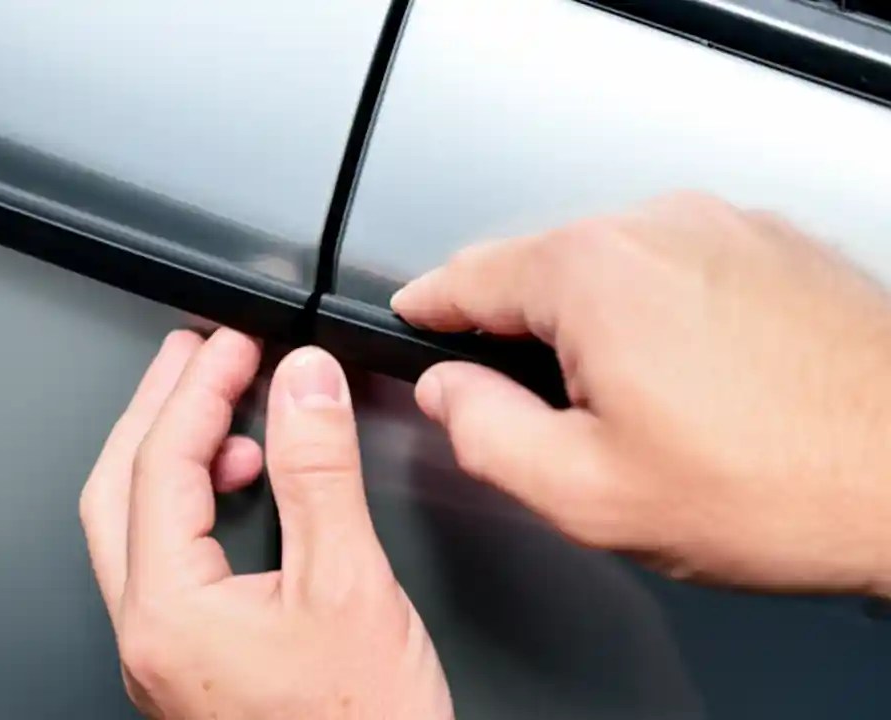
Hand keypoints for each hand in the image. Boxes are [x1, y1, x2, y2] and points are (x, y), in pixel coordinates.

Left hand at [80, 329, 451, 718]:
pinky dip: (194, 507)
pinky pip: (166, 561)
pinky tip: (240, 491)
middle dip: (158, 409)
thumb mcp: (349, 585)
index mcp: (167, 614)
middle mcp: (147, 637)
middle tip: (197, 353)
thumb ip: (317, 471)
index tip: (233, 342)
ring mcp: (163, 655)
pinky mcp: (191, 664)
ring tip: (227, 413)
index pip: (160, 464)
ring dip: (173, 456)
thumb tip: (302, 382)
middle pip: (117, 489)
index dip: (198, 388)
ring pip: (134, 526)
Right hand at [392, 192, 890, 597]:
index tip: (413, 323)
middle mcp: (660, 228)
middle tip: (543, 416)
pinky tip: (696, 388)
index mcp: (595, 273)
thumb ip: (485, 434)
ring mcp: (724, 229)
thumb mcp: (589, 492)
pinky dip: (659, 316)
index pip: (466, 277)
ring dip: (593, 326)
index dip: (426, 311)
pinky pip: (677, 269)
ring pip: (609, 269)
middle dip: (517, 332)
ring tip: (642, 414)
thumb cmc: (785, 485)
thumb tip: (449, 394)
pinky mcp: (773, 247)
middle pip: (538, 269)